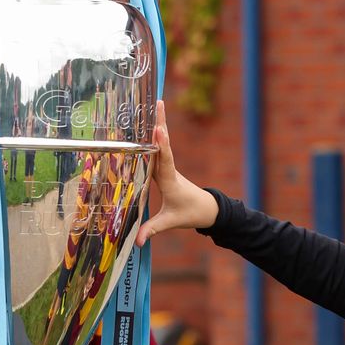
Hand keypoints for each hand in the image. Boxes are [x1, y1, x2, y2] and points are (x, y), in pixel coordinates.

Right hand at [136, 100, 219, 244]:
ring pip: (162, 142)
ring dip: (159, 122)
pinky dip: (155, 133)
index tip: (158, 130)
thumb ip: (153, 229)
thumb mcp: (170, 222)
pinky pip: (159, 147)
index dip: (161, 146)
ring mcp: (168, 166)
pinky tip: (150, 120)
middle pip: (163, 143)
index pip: (165, 161)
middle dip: (160, 123)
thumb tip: (138, 242)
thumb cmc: (189, 214)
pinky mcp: (166, 167)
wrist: (207, 209)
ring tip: (154, 102)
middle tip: (157, 102)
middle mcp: (169, 169)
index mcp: (170, 181)